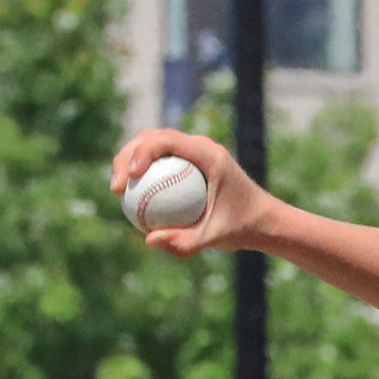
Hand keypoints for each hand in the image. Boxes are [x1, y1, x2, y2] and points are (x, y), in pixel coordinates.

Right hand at [109, 129, 274, 257]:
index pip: (167, 140)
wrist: (262, 221)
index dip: (141, 152)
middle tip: (116, 187)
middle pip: (153, 137)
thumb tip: (148, 240)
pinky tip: (130, 198)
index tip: (128, 177)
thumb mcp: (215, 238)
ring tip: (117, 190)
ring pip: (153, 146)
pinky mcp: (189, 162)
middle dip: (127, 155)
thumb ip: (184, 241)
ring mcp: (194, 152)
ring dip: (130, 161)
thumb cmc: (242, 228)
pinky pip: (161, 163)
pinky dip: (144, 174)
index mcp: (209, 154)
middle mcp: (200, 146)